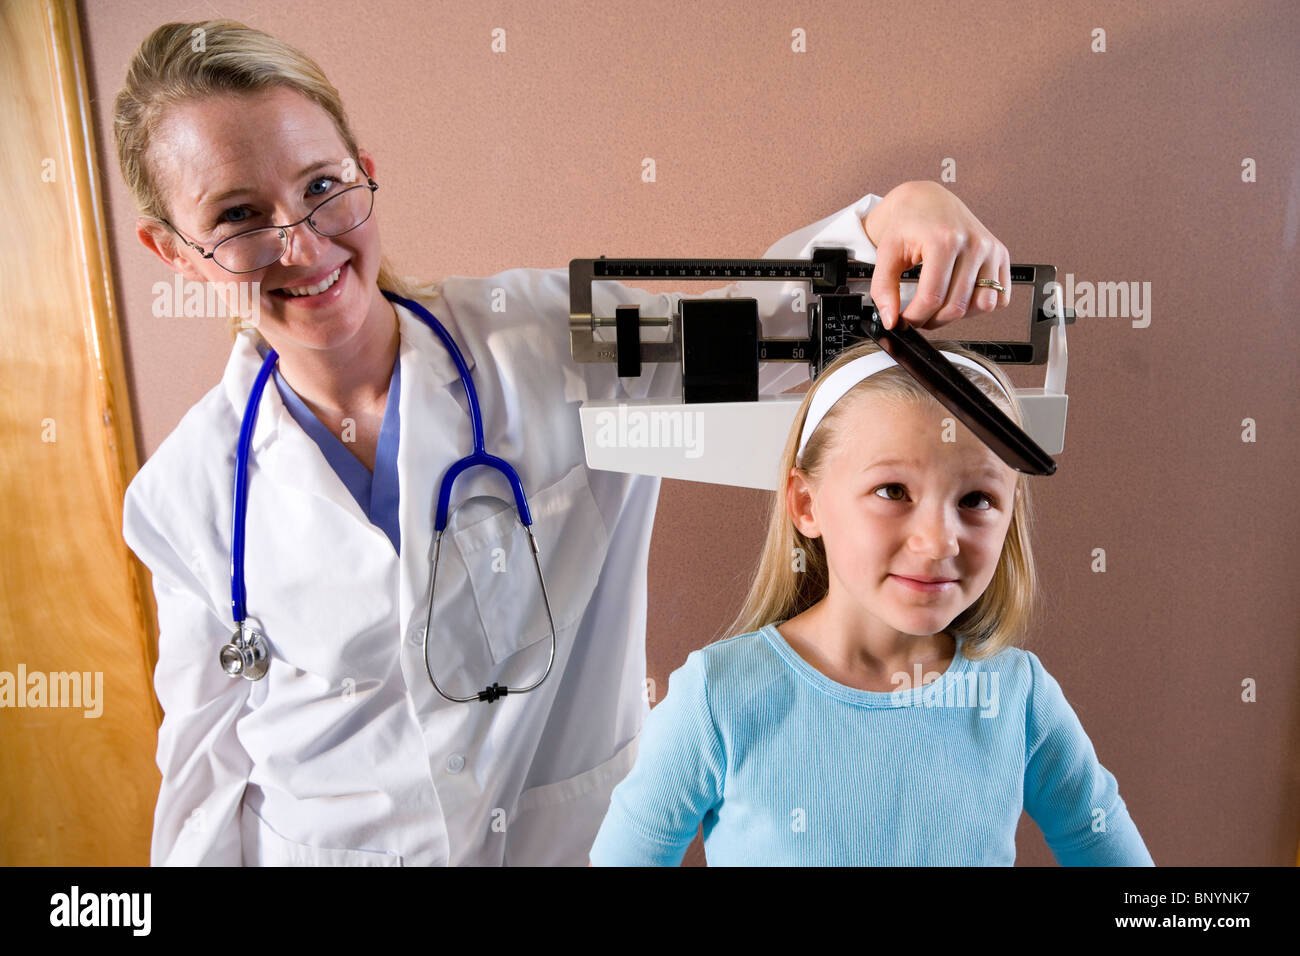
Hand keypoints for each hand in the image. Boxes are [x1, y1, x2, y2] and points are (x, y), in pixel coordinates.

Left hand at [862, 180, 1010, 330]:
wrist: (928, 201)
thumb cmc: (909, 224)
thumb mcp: (887, 252)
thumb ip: (883, 289)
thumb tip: (891, 320)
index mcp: (944, 240)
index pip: (932, 298)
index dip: (915, 317)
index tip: (905, 320)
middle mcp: (973, 243)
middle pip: (956, 306)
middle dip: (933, 320)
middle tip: (919, 315)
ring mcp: (991, 250)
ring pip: (982, 305)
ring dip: (958, 315)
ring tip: (939, 304)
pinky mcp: (1001, 256)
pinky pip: (1000, 298)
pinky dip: (980, 305)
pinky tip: (960, 295)